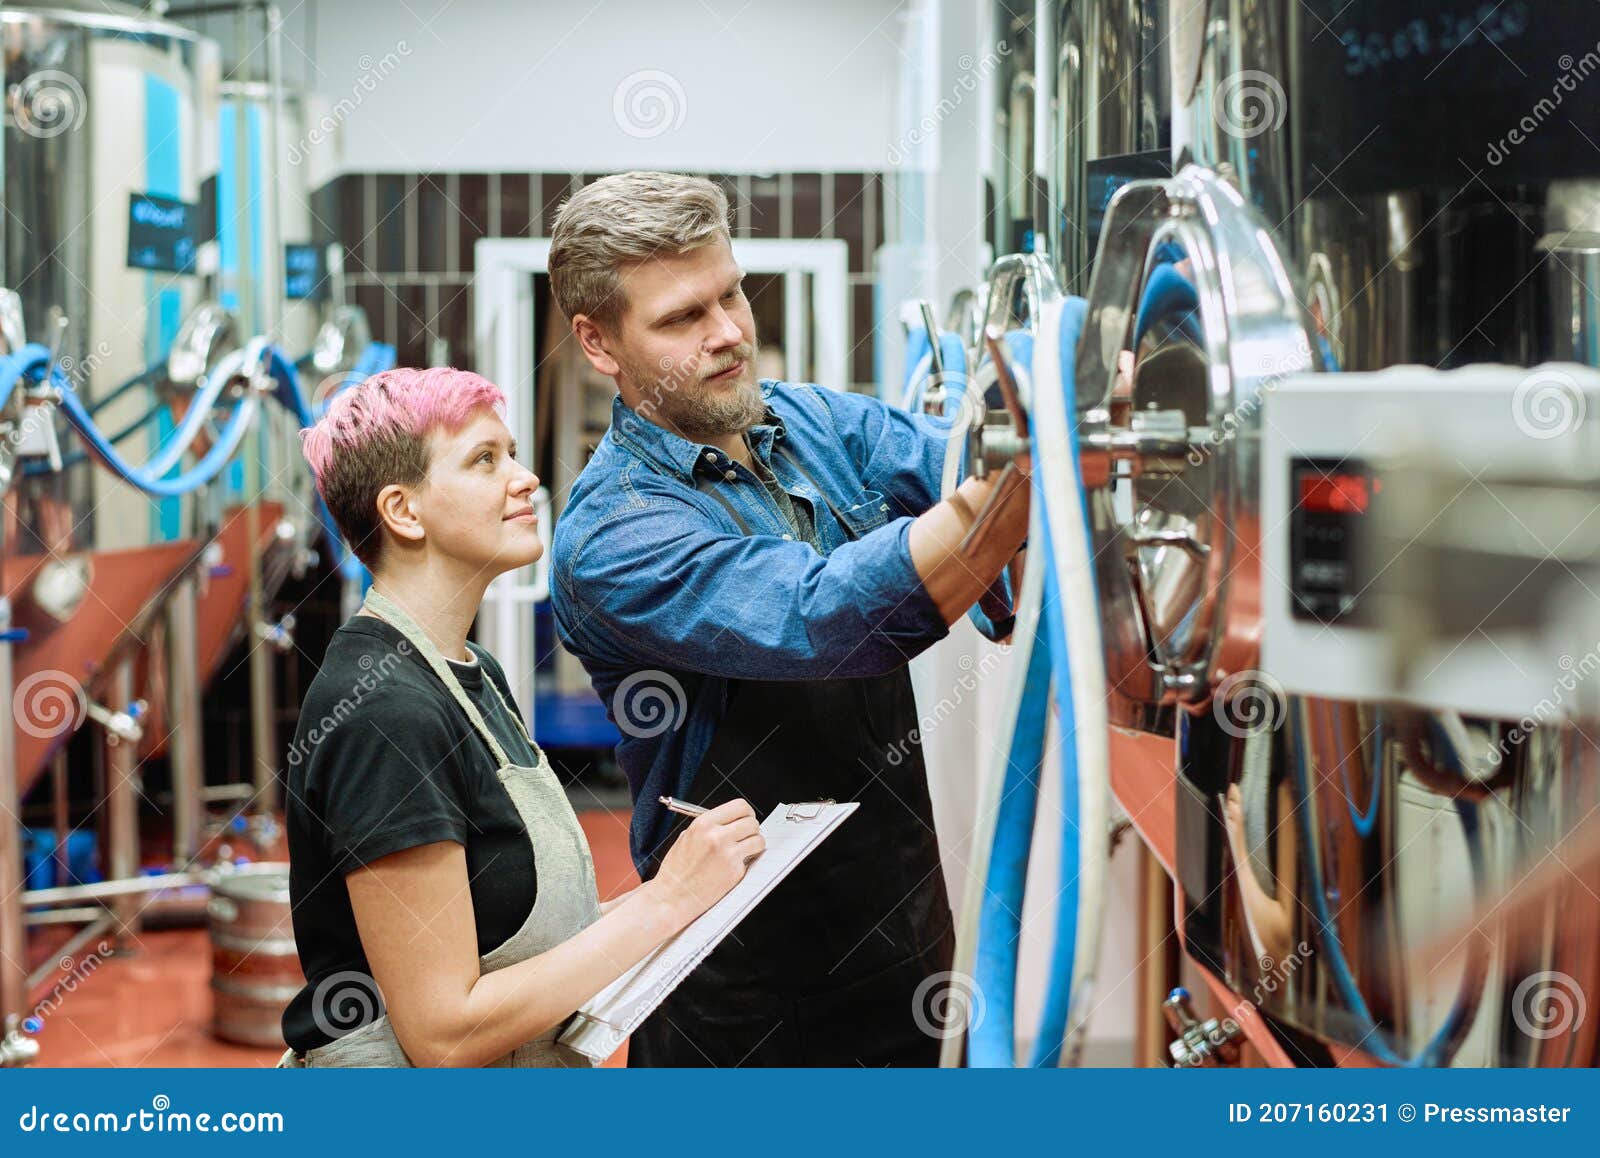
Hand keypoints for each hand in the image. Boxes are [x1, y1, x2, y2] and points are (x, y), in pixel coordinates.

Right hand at [650, 799, 763, 925]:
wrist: (671, 897)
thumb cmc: (676, 870)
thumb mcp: (687, 837)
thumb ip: (709, 827)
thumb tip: (730, 821)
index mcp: (704, 823)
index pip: (740, 806)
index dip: (746, 813)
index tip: (746, 819)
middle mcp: (716, 836)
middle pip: (752, 822)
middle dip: (752, 829)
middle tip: (747, 837)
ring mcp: (727, 854)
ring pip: (758, 840)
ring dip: (754, 845)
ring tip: (744, 851)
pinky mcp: (734, 872)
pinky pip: (751, 861)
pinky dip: (746, 863)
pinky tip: (732, 868)